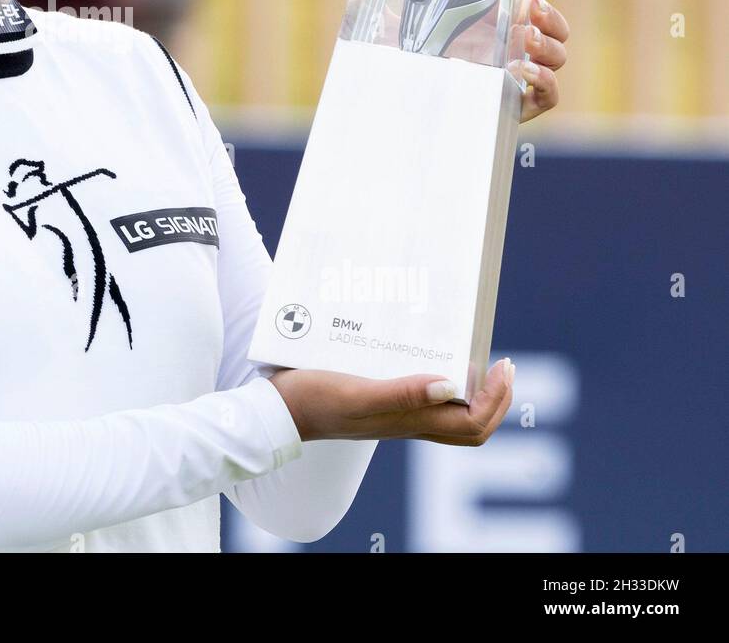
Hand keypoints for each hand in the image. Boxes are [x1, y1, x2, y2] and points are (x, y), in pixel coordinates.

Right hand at [267, 357, 514, 444]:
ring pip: (449, 414)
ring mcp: (394, 414)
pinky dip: (440, 382)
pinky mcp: (377, 403)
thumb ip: (403, 392)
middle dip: (494, 398)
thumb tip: (452, 386)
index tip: (503, 364)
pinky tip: (428, 356)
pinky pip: (423, 399)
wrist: (279, 411)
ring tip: (471, 357)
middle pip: (470, 425)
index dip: (497, 398)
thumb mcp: (358, 394)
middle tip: (500, 364)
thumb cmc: (315, 400)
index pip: (474, 423)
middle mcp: (408, 422)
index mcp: (410, 423)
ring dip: (471, 391)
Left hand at [343, 0, 568, 123]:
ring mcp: (519, 77)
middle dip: (550, 13)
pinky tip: (522, 70)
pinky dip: (545, 80)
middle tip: (529, 7)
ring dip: (548, 42)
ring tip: (524, 37)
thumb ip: (377, 10)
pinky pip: (550, 94)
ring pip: (559, 54)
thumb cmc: (409, 72)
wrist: (409, 118)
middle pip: (555, 25)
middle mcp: (511, 48)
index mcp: (491, 23)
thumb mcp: (394, 37)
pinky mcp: (519, 106)